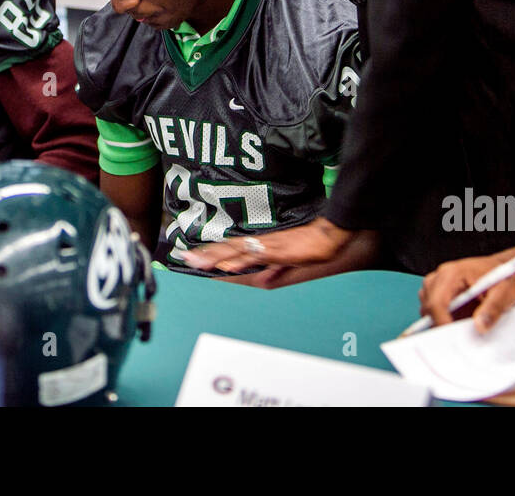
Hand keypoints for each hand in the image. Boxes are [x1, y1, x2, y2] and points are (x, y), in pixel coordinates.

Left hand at [181, 217, 353, 274]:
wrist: (329, 236)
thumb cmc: (312, 244)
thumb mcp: (289, 261)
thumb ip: (275, 269)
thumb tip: (263, 278)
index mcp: (262, 245)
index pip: (232, 249)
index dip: (213, 252)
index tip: (194, 256)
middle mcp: (261, 244)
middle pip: (228, 249)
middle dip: (206, 255)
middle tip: (185, 259)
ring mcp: (268, 247)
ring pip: (236, 251)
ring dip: (216, 257)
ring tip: (197, 261)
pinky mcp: (278, 251)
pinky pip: (256, 256)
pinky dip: (241, 261)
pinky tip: (228, 265)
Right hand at [420, 253, 514, 331]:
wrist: (503, 272)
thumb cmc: (502, 277)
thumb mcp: (504, 293)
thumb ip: (493, 309)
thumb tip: (480, 326)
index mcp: (453, 273)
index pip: (437, 302)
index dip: (441, 322)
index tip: (450, 338)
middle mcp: (440, 277)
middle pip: (428, 307)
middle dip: (441, 324)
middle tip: (459, 337)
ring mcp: (437, 285)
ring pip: (427, 310)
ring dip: (441, 321)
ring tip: (462, 325)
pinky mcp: (438, 293)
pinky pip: (432, 311)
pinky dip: (442, 320)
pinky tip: (458, 322)